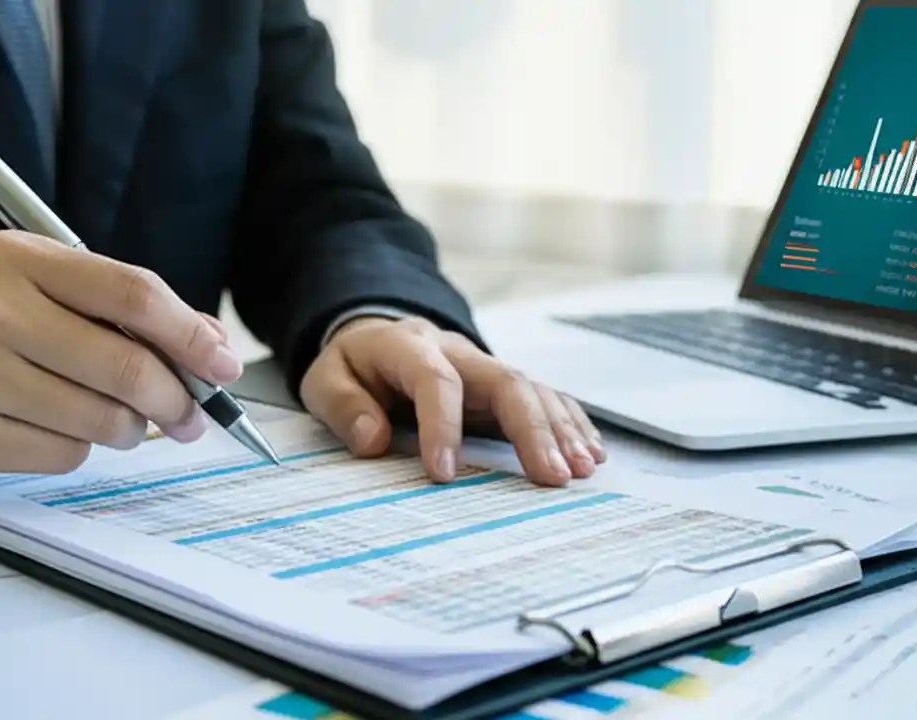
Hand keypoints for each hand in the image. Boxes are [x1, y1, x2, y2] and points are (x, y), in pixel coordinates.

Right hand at [0, 230, 240, 482]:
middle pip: (127, 367)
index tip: (224, 364)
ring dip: (131, 429)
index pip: (131, 294)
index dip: (190, 334)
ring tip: (121, 421)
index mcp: (18, 261)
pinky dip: (79, 447)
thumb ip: (118, 309)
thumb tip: (210, 345)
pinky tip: (54, 428)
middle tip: (193, 415)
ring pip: (103, 419)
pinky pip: (65, 453)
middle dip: (178, 399)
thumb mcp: (33, 288)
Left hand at [300, 316, 605, 485]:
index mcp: (409, 347)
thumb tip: (372, 438)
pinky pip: (545, 398)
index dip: (442, 426)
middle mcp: (458, 353)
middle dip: (531, 429)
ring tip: (580, 471)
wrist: (375, 339)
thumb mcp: (326, 380)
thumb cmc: (354, 367)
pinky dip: (571, 424)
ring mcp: (485, 367)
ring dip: (560, 431)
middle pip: (505, 381)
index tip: (444, 475)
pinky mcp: (502, 385)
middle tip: (552, 476)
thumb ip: (344, 406)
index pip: (435, 381)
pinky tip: (590, 453)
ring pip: (532, 389)